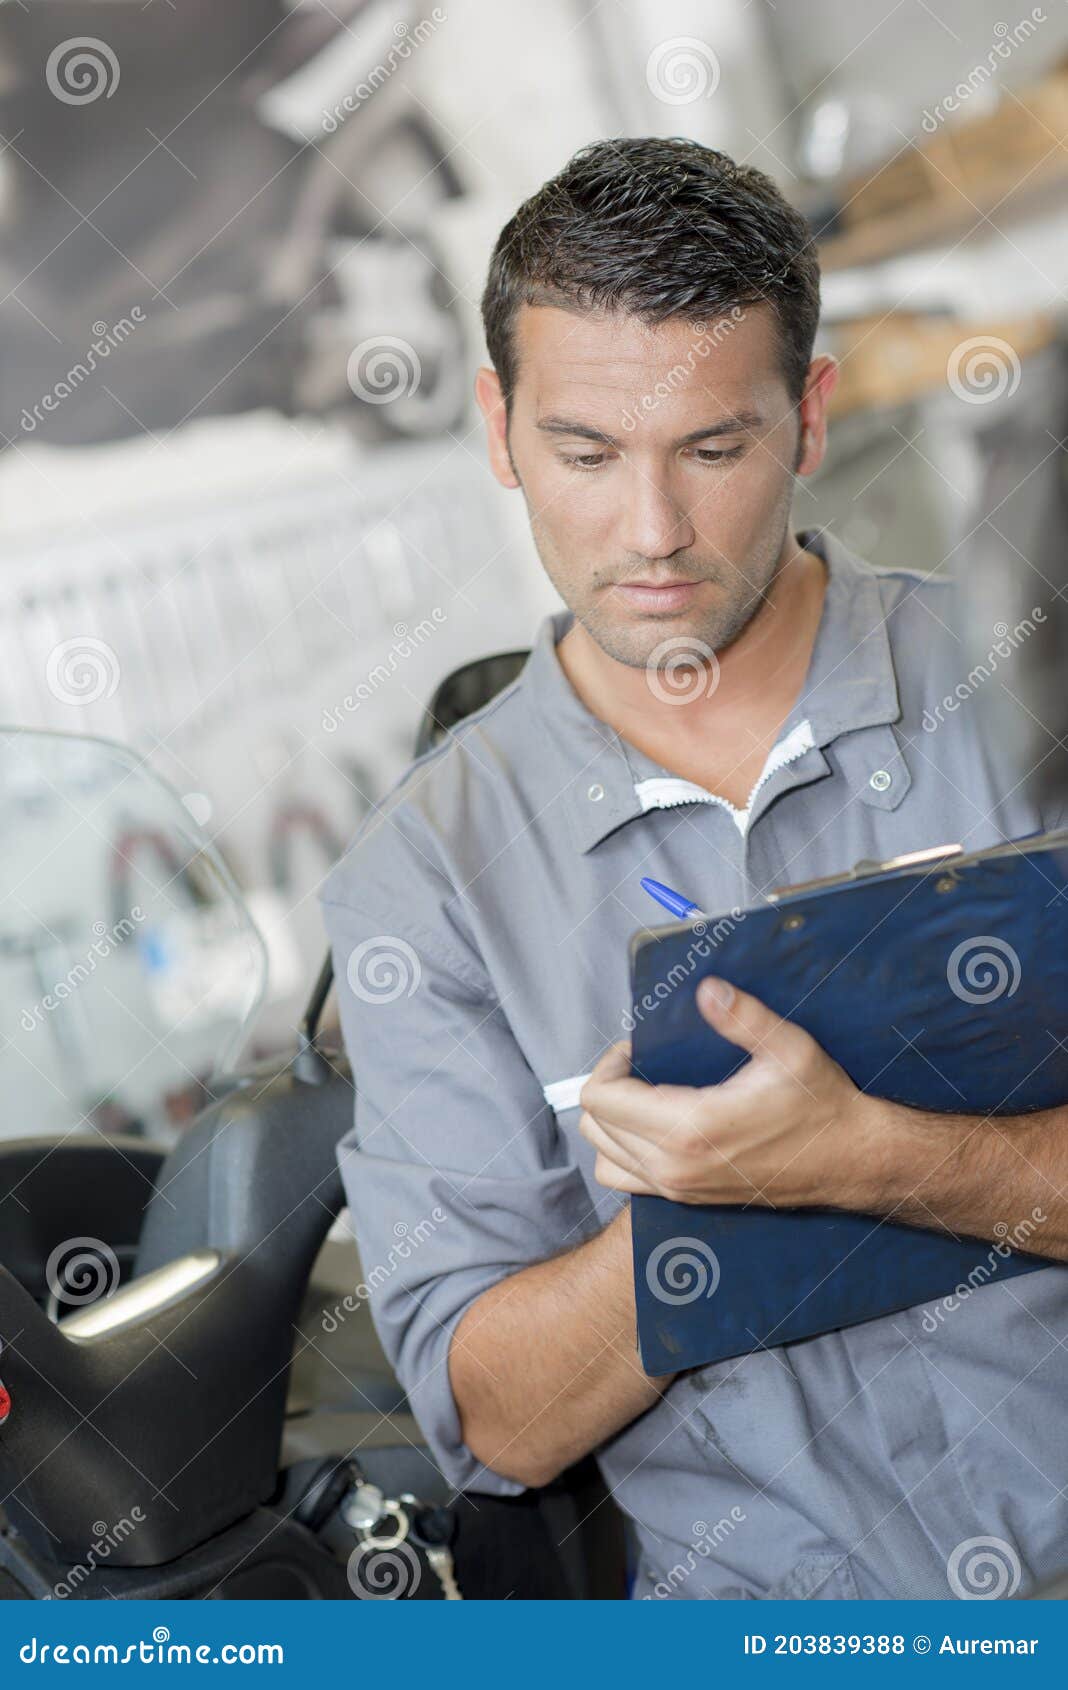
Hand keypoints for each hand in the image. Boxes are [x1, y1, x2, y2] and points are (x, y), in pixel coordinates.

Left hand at [577, 977, 883, 1209]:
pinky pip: (625, 1179)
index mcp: (689, 1128)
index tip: (639, 1048)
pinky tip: (656, 1126)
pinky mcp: (686, 1199)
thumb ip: (743, 1017)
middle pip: (595, 1125)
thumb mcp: (788, 1049)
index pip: (602, 1098)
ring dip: (612, 1122)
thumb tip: (707, 990)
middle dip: (610, 1086)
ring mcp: (677, 1189)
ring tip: (645, 1094)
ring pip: (603, 1156)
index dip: (610, 1063)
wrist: (847, 1160)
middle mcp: (674, 1166)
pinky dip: (624, 1151)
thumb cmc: (819, 1105)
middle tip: (643, 1065)